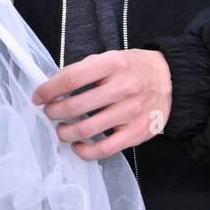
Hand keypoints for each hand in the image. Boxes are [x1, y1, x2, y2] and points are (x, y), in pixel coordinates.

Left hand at [30, 48, 171, 159]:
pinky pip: (104, 149)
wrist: (171, 80)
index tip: (38, 97)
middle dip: (53, 112)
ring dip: (65, 132)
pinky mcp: (137, 133)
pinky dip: (85, 151)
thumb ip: (85, 70)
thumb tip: (54, 88)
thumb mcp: (111, 58)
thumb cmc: (134, 69)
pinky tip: (78, 146)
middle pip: (75, 106)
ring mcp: (131, 112)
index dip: (49, 90)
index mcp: (113, 64)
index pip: (71, 78)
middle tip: (50, 113)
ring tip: (62, 129)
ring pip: (86, 130)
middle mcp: (123, 88)